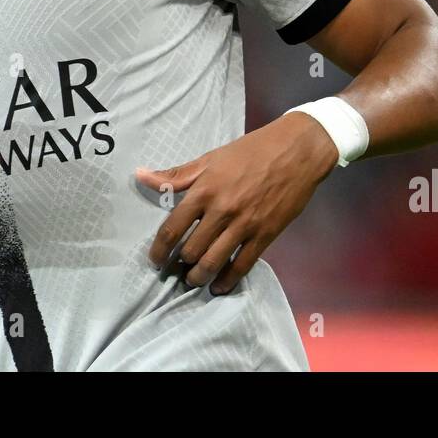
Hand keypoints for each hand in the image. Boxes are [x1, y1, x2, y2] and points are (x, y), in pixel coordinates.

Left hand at [134, 112, 339, 294]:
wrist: (296, 151)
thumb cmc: (251, 151)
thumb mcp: (211, 158)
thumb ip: (176, 174)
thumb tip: (140, 175)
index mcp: (205, 190)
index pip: (173, 227)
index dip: (159, 249)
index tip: (155, 259)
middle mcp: (222, 211)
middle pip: (191, 249)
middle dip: (180, 265)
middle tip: (175, 270)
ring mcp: (245, 225)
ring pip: (214, 262)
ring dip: (199, 277)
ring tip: (193, 280)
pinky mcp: (265, 235)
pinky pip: (242, 265)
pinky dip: (228, 280)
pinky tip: (219, 285)